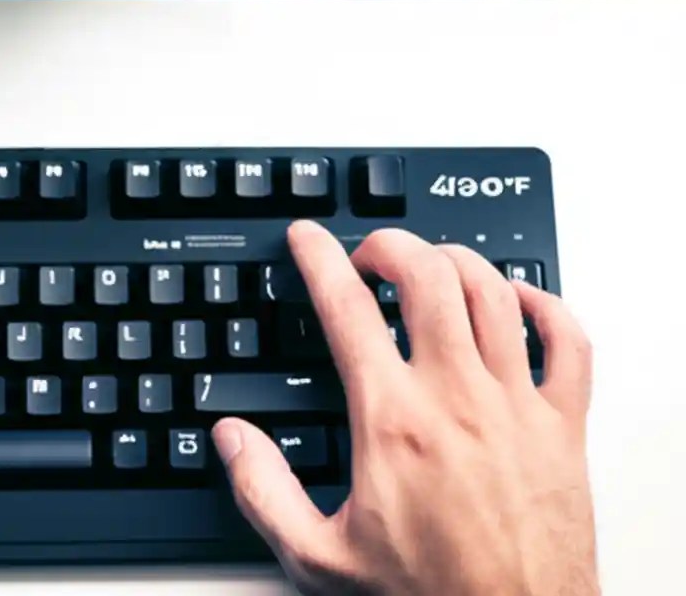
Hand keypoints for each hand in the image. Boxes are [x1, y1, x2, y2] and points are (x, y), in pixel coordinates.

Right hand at [213, 221, 595, 595]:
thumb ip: (263, 491)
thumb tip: (231, 439)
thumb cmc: (430, 595)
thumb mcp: (319, 557)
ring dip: (456, 261)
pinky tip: (519, 301)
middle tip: (370, 252)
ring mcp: (516, 405)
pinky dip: (544, 303)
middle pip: (427, 275)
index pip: (347, 309)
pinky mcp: (563, 425)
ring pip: (493, 291)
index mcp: (392, 421)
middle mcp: (456, 398)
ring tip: (432, 263)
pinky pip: (567, 338)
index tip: (309, 239)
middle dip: (391, 245)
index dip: (320, 258)